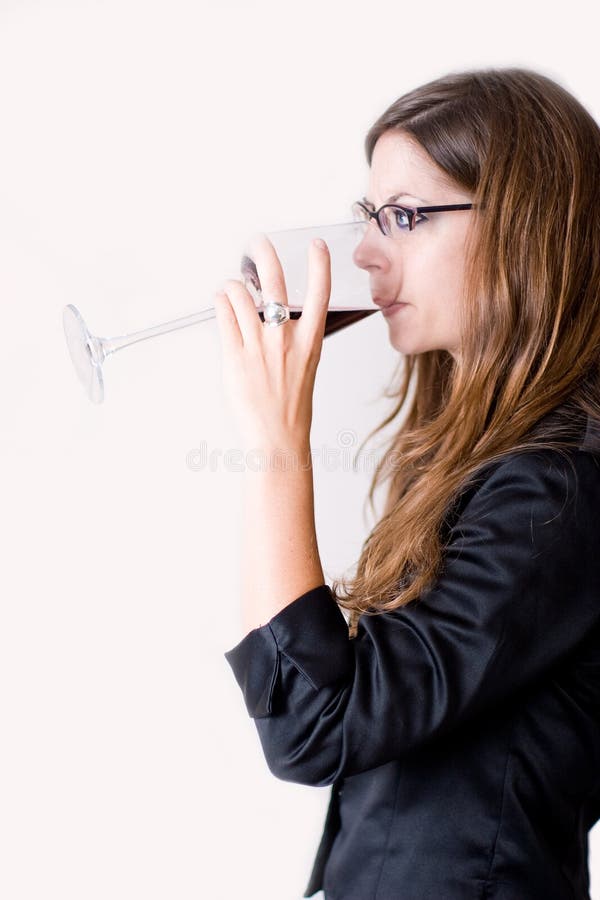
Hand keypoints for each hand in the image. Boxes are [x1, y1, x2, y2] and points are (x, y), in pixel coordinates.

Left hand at [213, 234, 330, 449]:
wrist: (277, 438)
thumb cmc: (290, 409)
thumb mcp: (304, 369)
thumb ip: (292, 341)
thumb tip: (270, 317)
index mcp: (309, 341)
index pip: (320, 293)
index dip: (320, 265)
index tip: (316, 246)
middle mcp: (284, 338)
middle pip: (275, 282)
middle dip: (263, 253)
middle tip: (257, 243)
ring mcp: (258, 345)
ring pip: (240, 294)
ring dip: (232, 286)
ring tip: (231, 289)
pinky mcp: (234, 356)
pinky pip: (223, 315)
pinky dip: (220, 302)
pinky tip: (221, 302)